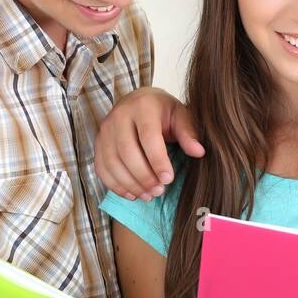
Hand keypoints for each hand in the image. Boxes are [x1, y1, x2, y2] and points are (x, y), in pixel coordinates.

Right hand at [95, 86, 203, 200]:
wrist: (138, 101)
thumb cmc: (163, 111)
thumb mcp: (180, 115)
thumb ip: (188, 133)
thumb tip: (199, 152)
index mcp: (142, 106)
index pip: (148, 136)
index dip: (157, 160)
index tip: (168, 179)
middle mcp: (119, 116)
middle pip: (127, 152)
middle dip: (143, 176)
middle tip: (159, 191)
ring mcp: (105, 130)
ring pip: (112, 162)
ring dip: (130, 184)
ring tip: (148, 195)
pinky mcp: (98, 143)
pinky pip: (102, 168)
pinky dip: (115, 185)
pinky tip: (132, 194)